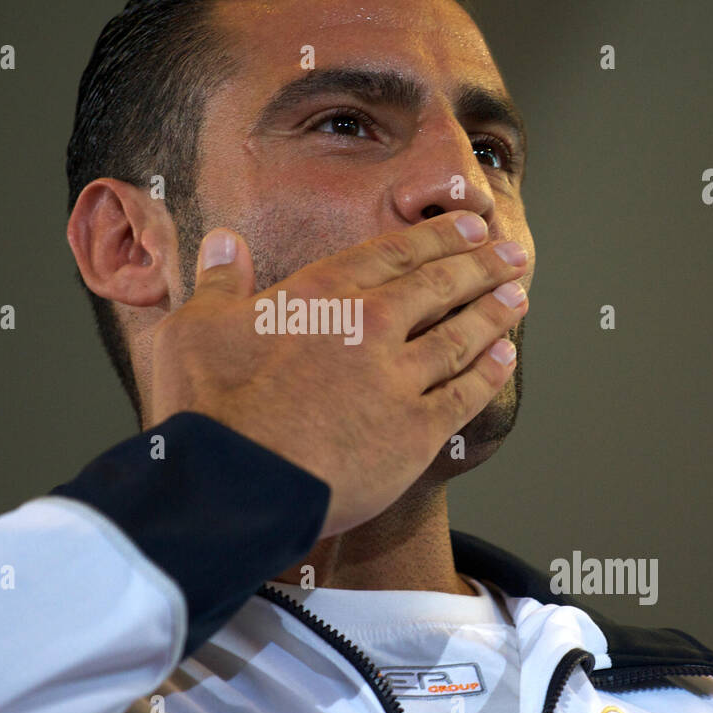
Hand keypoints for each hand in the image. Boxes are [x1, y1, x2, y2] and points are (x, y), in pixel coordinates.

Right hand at [147, 210, 529, 538]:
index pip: (394, 253)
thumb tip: (223, 242)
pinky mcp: (415, 433)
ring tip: (519, 296)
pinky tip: (504, 358)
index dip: (437, 236)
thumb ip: (217, 282)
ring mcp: (398, 380)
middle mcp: (369, 326)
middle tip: (512, 253)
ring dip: (495, 312)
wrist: (234, 486)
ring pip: (462, 335)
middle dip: (482, 265)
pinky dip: (489, 373)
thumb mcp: (193, 330)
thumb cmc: (207, 411)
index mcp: (321, 295)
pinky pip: (465, 395)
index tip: (468, 225)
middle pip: (441, 285)